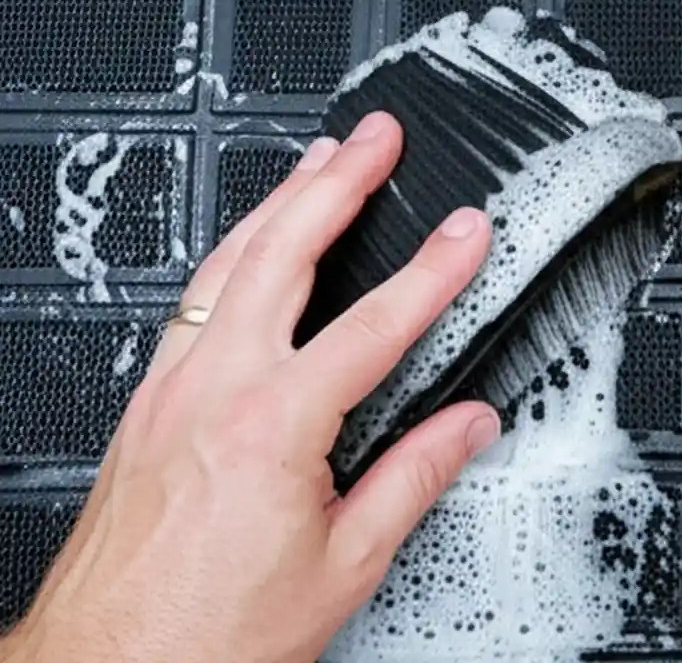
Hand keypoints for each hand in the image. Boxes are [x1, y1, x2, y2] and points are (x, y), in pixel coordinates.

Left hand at [0, 112, 498, 662]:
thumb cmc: (210, 633)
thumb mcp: (344, 564)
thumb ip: (413, 478)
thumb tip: (466, 425)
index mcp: (272, 427)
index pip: (373, 324)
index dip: (431, 270)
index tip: (465, 232)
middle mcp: (212, 391)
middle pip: (282, 254)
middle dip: (335, 183)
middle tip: (374, 138)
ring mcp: (169, 390)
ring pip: (227, 265)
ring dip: (278, 204)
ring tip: (316, 163)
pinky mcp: (145, 405)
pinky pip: (194, 303)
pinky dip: (232, 257)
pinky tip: (248, 249)